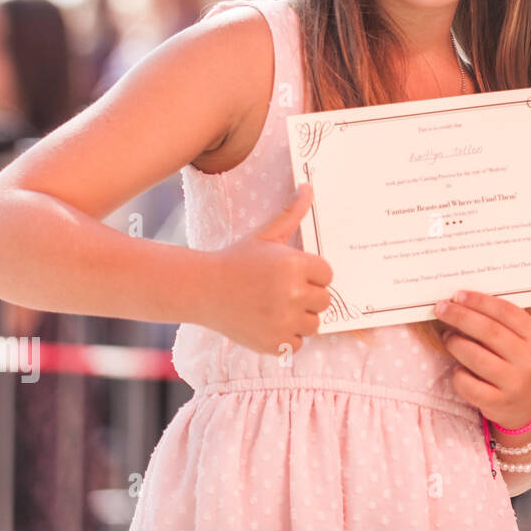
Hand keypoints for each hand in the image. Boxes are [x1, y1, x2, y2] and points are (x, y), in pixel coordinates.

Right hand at [205, 183, 333, 356]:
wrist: (202, 289)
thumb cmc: (237, 260)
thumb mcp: (266, 235)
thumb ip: (292, 213)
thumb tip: (309, 186)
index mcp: (294, 265)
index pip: (328, 274)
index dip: (312, 274)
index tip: (292, 273)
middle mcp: (292, 294)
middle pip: (325, 300)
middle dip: (308, 295)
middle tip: (282, 290)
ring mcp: (283, 321)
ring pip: (314, 324)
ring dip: (301, 317)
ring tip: (276, 306)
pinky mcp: (274, 343)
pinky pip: (298, 343)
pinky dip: (287, 337)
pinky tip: (269, 322)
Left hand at [433, 291, 530, 429]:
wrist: (528, 406)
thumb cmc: (516, 364)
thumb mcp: (520, 342)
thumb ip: (500, 324)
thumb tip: (462, 302)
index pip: (508, 312)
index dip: (481, 301)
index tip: (458, 295)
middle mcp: (528, 359)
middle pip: (490, 331)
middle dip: (461, 317)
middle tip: (441, 309)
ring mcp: (514, 383)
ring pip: (477, 357)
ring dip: (456, 343)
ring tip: (447, 337)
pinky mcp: (498, 402)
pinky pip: (469, 384)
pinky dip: (458, 373)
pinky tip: (457, 368)